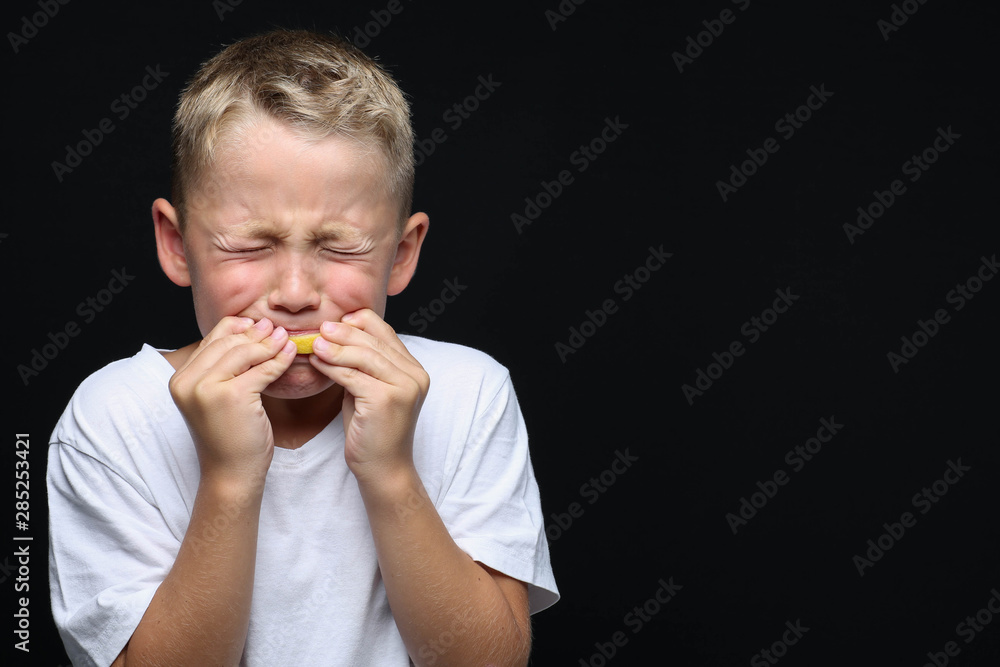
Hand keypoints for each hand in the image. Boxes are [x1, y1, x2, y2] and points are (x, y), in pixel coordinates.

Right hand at [168, 316, 295, 486]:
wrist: (231, 473)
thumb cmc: (230, 435)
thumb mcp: (219, 395)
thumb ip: (225, 366)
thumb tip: (252, 326)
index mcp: (180, 379)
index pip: (211, 339)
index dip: (238, 327)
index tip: (258, 325)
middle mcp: (187, 382)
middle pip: (228, 342)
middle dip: (256, 333)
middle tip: (276, 329)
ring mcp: (207, 389)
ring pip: (245, 352)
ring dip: (270, 343)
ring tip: (286, 338)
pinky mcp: (232, 397)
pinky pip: (262, 370)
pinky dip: (280, 360)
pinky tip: (290, 354)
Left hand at [308, 309, 429, 483]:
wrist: (383, 469)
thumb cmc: (371, 430)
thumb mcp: (368, 389)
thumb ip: (361, 366)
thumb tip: (335, 337)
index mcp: (414, 369)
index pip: (386, 332)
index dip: (359, 322)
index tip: (335, 323)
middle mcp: (415, 375)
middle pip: (374, 341)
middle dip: (344, 332)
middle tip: (320, 328)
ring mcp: (404, 387)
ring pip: (364, 355)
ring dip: (336, 347)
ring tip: (314, 343)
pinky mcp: (387, 399)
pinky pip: (353, 376)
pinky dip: (332, 367)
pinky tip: (317, 362)